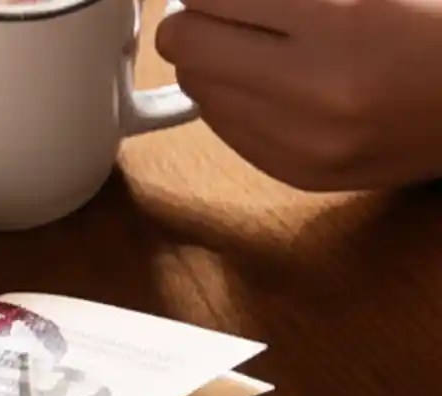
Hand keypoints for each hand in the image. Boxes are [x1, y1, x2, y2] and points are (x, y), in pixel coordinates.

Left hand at [156, 0, 441, 190]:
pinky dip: (235, 98)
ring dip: (214, 60)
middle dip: (198, 18)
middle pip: (183, 46)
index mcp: (343, 17)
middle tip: (227, 8)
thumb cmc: (437, 17)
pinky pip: (223, 128)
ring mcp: (307, 142)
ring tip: (261, 43)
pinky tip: (276, 81)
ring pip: (196, 89)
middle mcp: (317, 88)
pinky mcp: (302, 175)